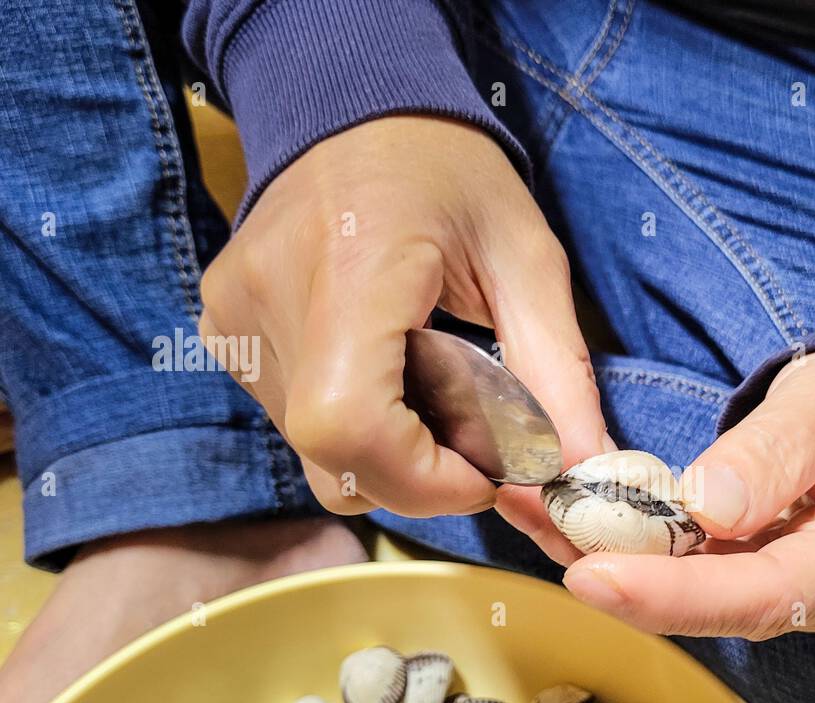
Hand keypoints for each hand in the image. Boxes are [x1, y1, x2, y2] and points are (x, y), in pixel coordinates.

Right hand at [198, 116, 607, 516]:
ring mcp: (237, 322)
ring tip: (427, 385)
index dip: (424, 479)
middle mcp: (272, 302)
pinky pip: (294, 426)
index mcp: (350, 270)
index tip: (483, 472)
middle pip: (332, 463)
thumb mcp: (527, 260)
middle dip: (420, 478)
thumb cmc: (448, 172)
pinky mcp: (225, 333)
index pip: (352, 427)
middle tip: (472, 435)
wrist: (351, 104)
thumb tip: (583, 475)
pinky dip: (357, 427)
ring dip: (390, 456)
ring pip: (314, 458)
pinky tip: (386, 371)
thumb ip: (559, 376)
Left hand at [561, 353, 814, 637]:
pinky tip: (563, 515)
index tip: (596, 576)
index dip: (678, 596)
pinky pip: (684, 573)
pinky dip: (624, 544)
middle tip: (539, 524)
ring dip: (606, 555)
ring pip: (690, 594)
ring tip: (531, 508)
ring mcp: (792, 596)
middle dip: (622, 577)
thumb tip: (705, 509)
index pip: (769, 594)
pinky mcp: (754, 580)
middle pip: (718, 607)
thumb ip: (775, 451)